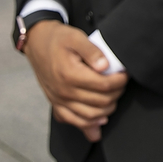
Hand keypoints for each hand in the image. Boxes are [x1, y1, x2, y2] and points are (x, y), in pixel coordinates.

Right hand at [24, 21, 127, 140]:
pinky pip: (73, 121)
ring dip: (107, 109)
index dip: (120, 81)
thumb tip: (105, 66)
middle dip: (117, 93)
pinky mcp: (56, 104)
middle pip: (100, 102)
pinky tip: (100, 122)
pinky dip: (89, 124)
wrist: (37, 43)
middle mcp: (64, 92)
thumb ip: (92, 51)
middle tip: (122, 83)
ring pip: (90, 116)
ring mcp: (59, 100)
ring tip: (114, 96)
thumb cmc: (58, 39)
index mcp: (70, 75)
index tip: (125, 74)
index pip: (104, 85)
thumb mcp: (76, 37)